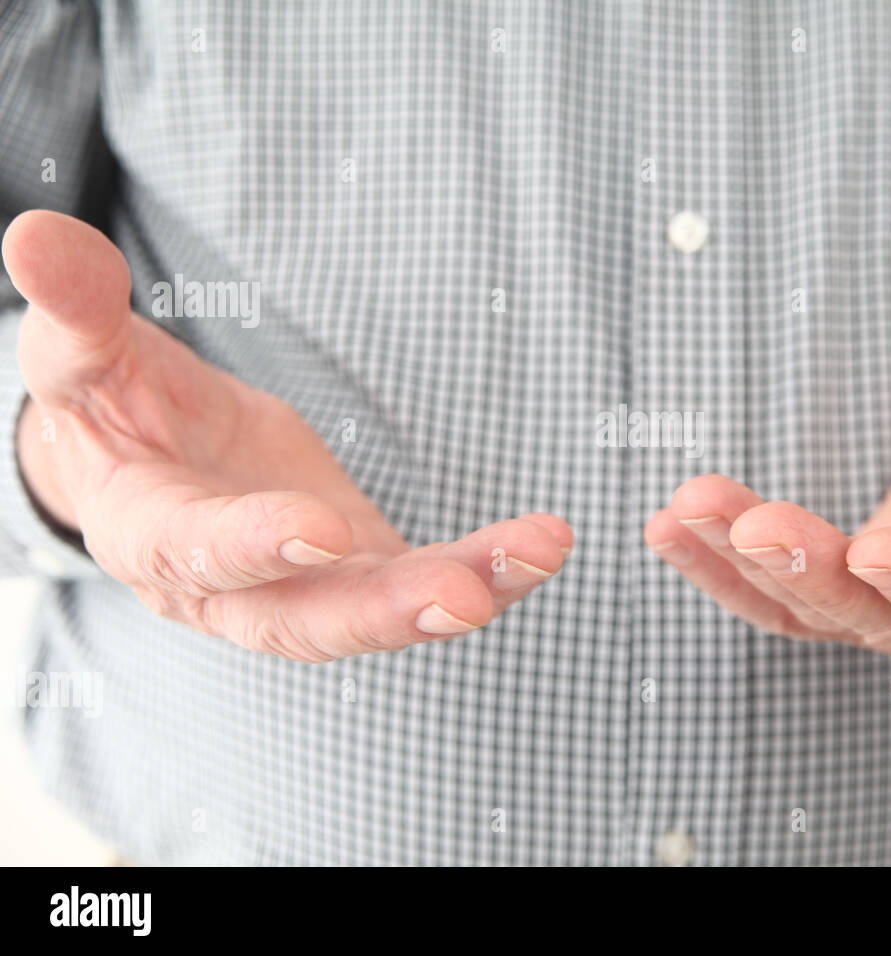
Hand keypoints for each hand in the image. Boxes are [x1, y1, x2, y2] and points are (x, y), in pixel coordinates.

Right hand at [4, 210, 571, 660]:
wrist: (151, 464)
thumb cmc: (115, 410)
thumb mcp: (86, 357)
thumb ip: (76, 310)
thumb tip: (29, 233)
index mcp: (150, 534)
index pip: (198, 550)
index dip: (253, 544)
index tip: (321, 529)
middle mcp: (226, 589)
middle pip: (301, 620)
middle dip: (382, 609)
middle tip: (466, 594)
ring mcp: (298, 590)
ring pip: (375, 613)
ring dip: (462, 592)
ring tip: (540, 554)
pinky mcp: (353, 573)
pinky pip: (419, 583)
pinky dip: (483, 573)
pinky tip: (540, 549)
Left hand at [645, 311, 890, 656]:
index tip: (879, 551)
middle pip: (876, 614)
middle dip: (810, 571)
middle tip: (749, 522)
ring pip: (808, 610)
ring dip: (740, 567)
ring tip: (682, 513)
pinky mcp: (848, 584)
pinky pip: (776, 592)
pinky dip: (722, 564)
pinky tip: (669, 525)